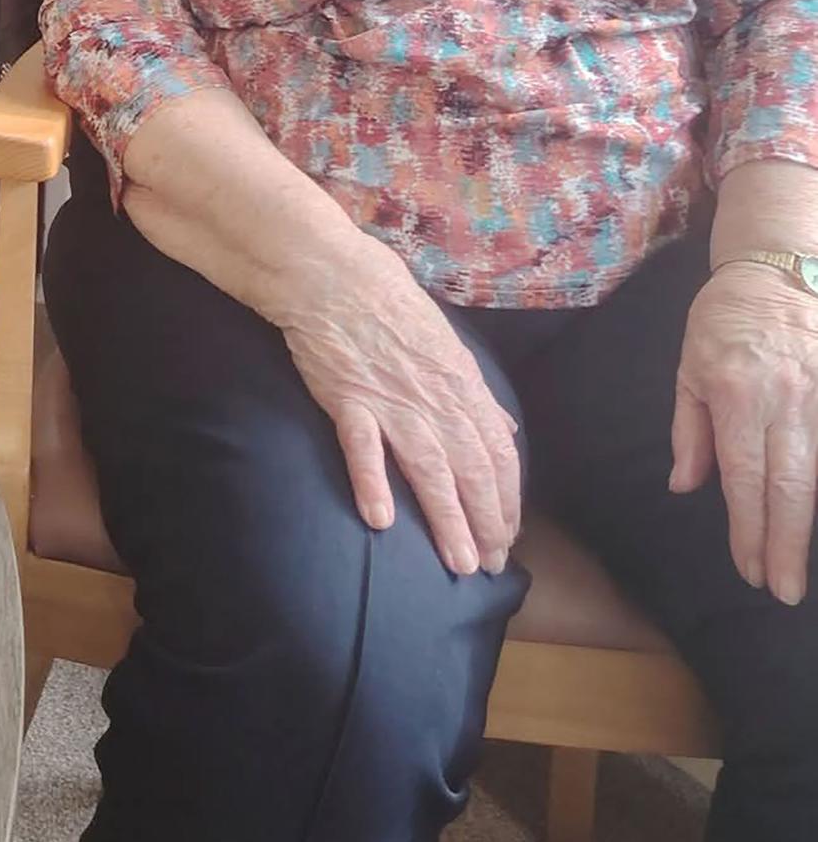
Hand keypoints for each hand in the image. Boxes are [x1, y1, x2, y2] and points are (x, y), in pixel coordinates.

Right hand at [282, 254, 521, 576]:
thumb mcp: (447, 344)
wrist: (334, 276)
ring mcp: (393, 401)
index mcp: (463, 385)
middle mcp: (436, 399)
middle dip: (487, 523)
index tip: (507, 535)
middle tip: (489, 566)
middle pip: (472, 471)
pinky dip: (374, 483)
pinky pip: (364, 447)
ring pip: (431, 469)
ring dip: (448, 520)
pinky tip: (382, 521)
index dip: (507, 500)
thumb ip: (475, 393)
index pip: (498, 454)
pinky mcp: (349, 399)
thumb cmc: (388, 303)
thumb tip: (506, 430)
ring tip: (458, 563)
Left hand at [672, 263, 817, 604]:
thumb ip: (691, 430)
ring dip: (809, 524)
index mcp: (737, 396)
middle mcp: (785, 401)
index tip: (749, 570)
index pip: (744, 479)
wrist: (779, 270)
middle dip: (785, 544)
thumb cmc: (724, 320)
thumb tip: (686, 486)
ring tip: (799, 566)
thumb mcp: (689, 368)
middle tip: (783, 590)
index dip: (748, 530)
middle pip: (790, 487)